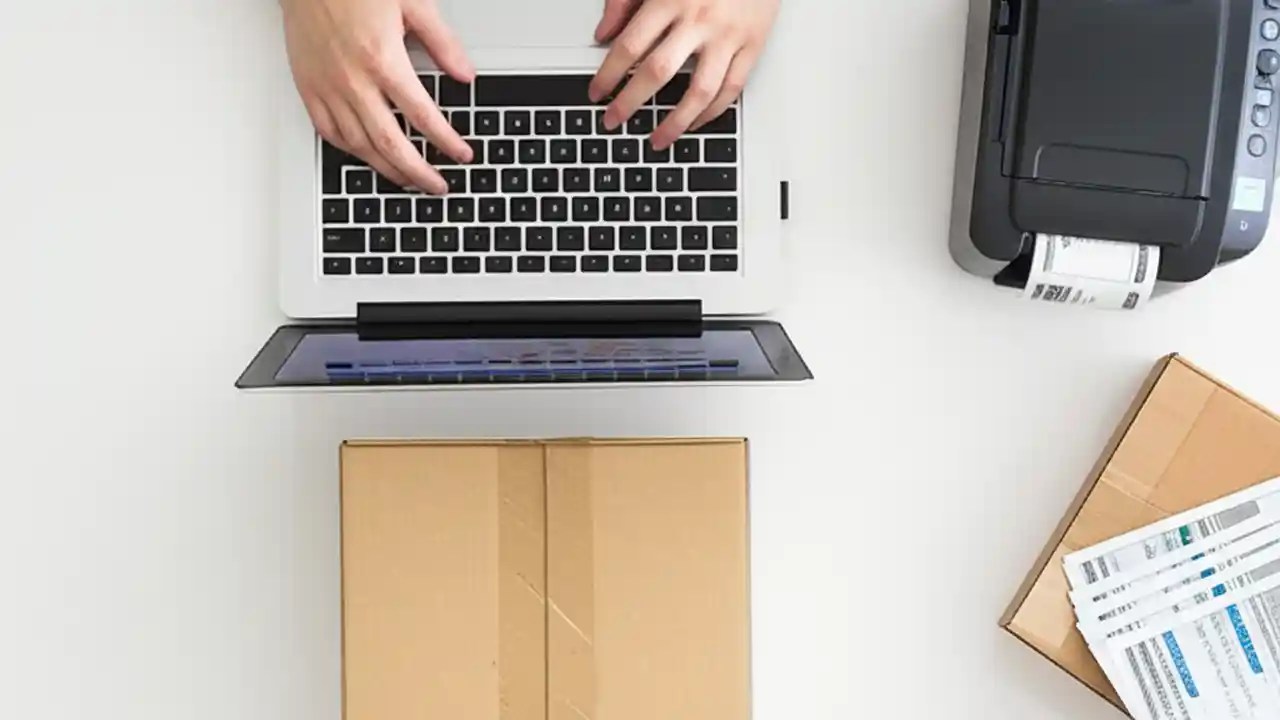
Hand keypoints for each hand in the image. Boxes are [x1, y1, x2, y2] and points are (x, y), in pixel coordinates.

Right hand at [280, 0, 474, 193]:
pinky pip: (328, 132)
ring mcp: (328, 87)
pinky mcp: (308, 87)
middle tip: (437, 185)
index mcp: (382, 60)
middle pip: (390, 143)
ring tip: (407, 180)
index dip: (446, 141)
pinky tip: (366, 156)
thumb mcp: (412, 2)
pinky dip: (350, 151)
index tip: (461, 154)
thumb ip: (442, 42)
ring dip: (387, 169)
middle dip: (418, 171)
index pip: (422, 115)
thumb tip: (464, 74)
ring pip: (359, 145)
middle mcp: (353, 80)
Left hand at [590, 0, 777, 149]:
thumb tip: (603, 34)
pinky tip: (695, 122)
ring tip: (658, 139)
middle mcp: (699, 19)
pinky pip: (732, 88)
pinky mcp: (752, 45)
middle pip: (658, 72)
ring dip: (675, 122)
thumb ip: (624, 0)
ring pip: (700, 91)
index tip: (596, 93)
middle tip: (614, 121)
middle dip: (630, 103)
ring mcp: (727, 36)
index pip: (629, 46)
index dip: (608, 75)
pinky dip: (713, 112)